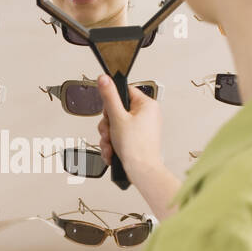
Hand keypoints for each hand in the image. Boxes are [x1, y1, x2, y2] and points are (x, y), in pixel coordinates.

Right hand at [96, 74, 162, 189]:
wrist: (142, 172)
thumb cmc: (136, 148)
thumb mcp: (117, 117)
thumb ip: (109, 96)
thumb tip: (104, 78)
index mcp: (147, 105)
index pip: (124, 92)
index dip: (111, 103)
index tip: (109, 113)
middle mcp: (147, 115)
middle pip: (117, 110)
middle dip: (108, 125)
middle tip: (109, 132)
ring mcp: (142, 128)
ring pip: (116, 125)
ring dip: (108, 137)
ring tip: (111, 145)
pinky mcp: (137, 139)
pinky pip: (120, 136)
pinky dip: (113, 144)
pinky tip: (113, 152)